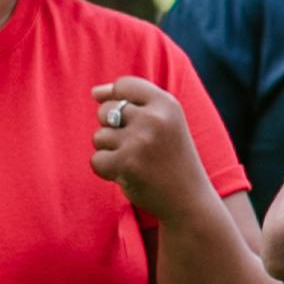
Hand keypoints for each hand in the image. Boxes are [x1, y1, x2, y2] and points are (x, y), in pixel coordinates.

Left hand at [91, 74, 213, 218]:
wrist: (189, 199)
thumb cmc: (172, 158)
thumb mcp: (165, 122)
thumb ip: (133, 101)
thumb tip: (95, 92)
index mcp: (167, 104)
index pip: (124, 84)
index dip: (118, 100)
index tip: (133, 121)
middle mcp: (154, 119)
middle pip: (105, 109)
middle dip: (111, 127)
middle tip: (137, 145)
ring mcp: (139, 142)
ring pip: (99, 136)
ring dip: (110, 151)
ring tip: (135, 161)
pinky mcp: (126, 165)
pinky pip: (96, 160)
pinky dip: (107, 170)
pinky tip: (128, 174)